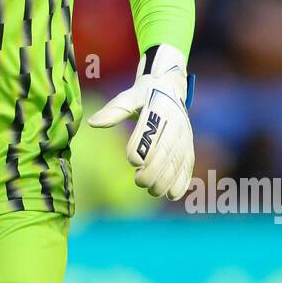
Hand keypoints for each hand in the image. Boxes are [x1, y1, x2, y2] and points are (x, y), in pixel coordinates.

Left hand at [86, 44, 193, 199]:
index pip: (151, 132)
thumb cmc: (144, 93)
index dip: (143, 148)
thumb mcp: (129, 96)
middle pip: (166, 151)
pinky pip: (188, 163)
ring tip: (153, 191)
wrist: (170, 87)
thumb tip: (92, 122)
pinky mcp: (189, 144)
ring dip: (167, 179)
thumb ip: (114, 110)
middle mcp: (176, 122)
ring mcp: (185, 135)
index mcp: (159, 108)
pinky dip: (182, 180)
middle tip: (139, 182)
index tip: (132, 161)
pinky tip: (173, 194)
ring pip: (178, 160)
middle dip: (154, 170)